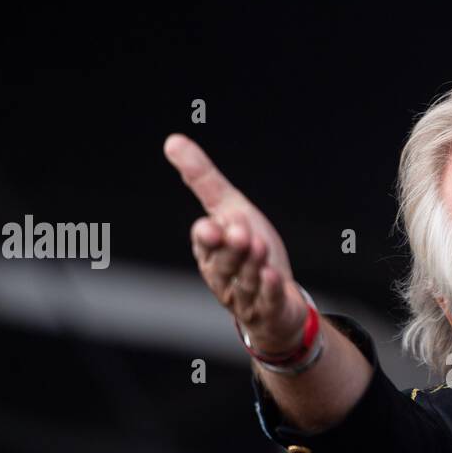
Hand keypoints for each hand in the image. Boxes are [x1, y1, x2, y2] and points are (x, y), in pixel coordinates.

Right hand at [163, 133, 307, 356]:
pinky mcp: (270, 311)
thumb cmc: (250, 251)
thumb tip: (173, 141)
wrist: (278, 297)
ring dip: (250, 265)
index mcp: (211, 252)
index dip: (208, 238)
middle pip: (224, 264)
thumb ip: (203, 180)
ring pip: (246, 282)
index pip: (206, 245)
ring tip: (258, 246)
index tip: (209, 227)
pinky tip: (272, 277)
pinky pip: (268, 302)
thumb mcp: (230, 209)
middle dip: (230, 250)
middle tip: (240, 233)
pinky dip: (269, 290)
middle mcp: (225, 277)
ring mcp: (247, 297)